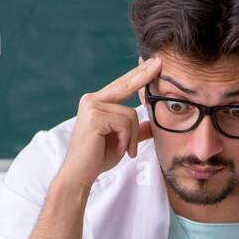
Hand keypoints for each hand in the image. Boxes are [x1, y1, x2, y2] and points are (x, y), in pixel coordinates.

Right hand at [57, 56, 159, 190]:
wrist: (79, 175)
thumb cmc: (97, 158)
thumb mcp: (122, 140)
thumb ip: (135, 130)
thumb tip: (151, 125)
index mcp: (97, 102)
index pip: (122, 85)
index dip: (138, 74)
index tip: (153, 63)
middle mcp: (92, 99)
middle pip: (126, 85)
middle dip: (144, 76)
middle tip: (159, 63)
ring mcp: (92, 106)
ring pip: (130, 114)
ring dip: (132, 136)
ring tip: (125, 150)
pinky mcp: (94, 117)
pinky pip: (124, 123)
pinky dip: (126, 139)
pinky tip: (119, 149)